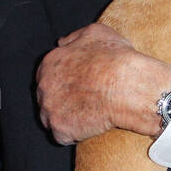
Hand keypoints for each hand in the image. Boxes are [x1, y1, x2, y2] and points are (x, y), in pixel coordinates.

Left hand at [36, 24, 170, 143]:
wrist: (127, 87)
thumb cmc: (115, 59)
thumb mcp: (95, 33)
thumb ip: (74, 37)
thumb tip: (62, 42)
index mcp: (50, 63)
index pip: (47, 76)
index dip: (63, 82)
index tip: (77, 87)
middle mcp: (44, 86)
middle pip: (47, 98)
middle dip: (61, 101)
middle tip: (84, 101)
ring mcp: (49, 110)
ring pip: (51, 118)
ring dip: (65, 118)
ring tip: (87, 115)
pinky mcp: (60, 130)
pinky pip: (62, 136)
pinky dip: (74, 135)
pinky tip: (89, 127)